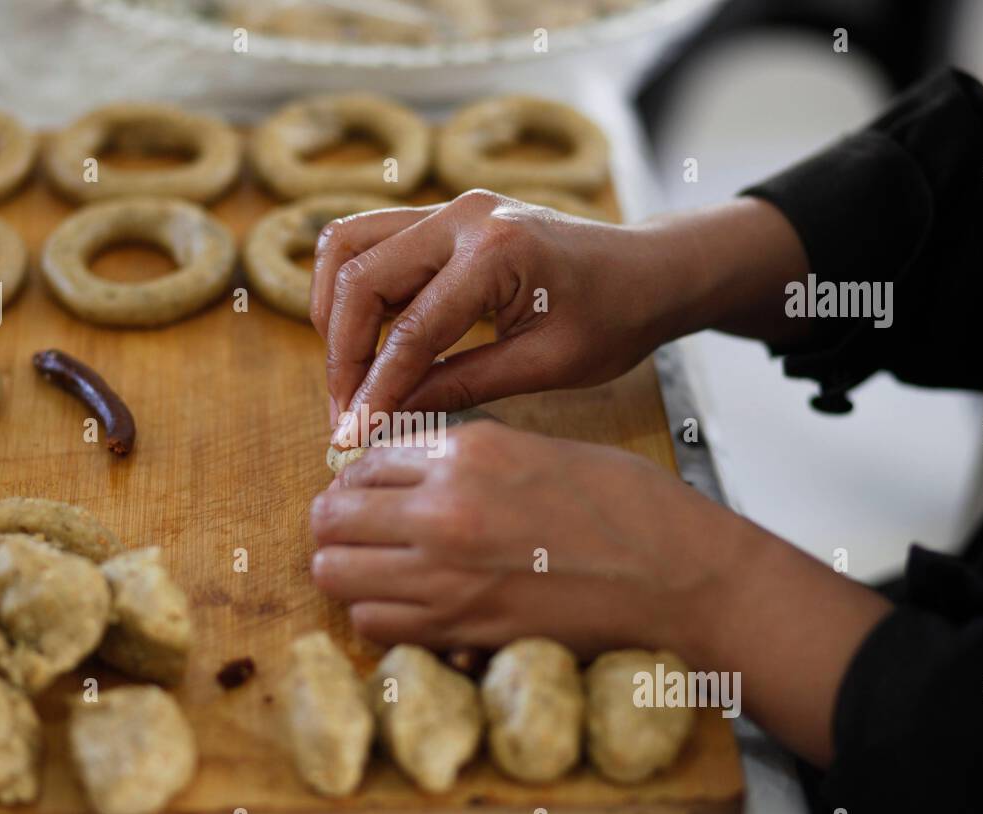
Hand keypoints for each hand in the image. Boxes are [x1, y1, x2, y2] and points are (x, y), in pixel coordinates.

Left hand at [310, 421, 742, 654]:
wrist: (680, 576)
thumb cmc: (626, 508)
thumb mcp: (536, 449)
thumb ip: (460, 458)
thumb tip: (402, 469)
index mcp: (468, 453)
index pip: (362, 462)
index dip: (356, 480)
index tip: (365, 493)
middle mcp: (444, 511)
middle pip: (329, 518)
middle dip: (335, 523)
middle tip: (356, 531)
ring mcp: (447, 576)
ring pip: (334, 574)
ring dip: (348, 569)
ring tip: (375, 568)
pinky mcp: (461, 631)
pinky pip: (373, 624)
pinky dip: (377, 614)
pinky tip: (406, 603)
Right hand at [311, 189, 678, 439]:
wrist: (648, 270)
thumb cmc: (615, 318)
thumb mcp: (547, 366)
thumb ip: (462, 388)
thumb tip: (387, 420)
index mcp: (500, 252)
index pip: (411, 331)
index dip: (375, 391)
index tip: (351, 437)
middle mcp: (464, 216)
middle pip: (360, 279)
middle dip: (344, 355)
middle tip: (345, 413)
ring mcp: (449, 208)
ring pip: (347, 246)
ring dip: (334, 312)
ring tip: (350, 373)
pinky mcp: (442, 217)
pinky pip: (369, 240)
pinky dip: (351, 288)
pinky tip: (365, 337)